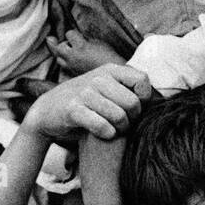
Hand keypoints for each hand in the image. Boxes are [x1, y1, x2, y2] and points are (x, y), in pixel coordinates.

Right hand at [21, 63, 152, 143]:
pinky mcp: (73, 109)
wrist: (47, 110)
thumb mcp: (105, 87)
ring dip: (121, 129)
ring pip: (119, 116)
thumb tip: (157, 99)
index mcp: (110, 70)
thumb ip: (126, 88)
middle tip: (125, 124)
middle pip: (134, 102)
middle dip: (133, 119)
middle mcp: (99, 78)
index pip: (143, 80)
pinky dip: (107, 133)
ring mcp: (85, 92)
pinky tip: (104, 134)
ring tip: (116, 130)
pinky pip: (102, 126)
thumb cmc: (84, 102)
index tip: (137, 108)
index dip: (145, 98)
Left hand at [47, 30, 120, 75]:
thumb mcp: (98, 42)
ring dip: (63, 54)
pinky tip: (73, 61)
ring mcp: (72, 67)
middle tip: (74, 45)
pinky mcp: (74, 74)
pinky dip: (66, 63)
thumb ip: (84, 39)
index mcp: (81, 46)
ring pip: (58, 58)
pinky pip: (63, 67)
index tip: (82, 37)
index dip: (74, 34)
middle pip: (59, 47)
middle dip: (65, 44)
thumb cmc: (108, 56)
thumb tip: (73, 37)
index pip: (69, 33)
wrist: (113, 74)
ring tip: (72, 53)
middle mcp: (74, 57)